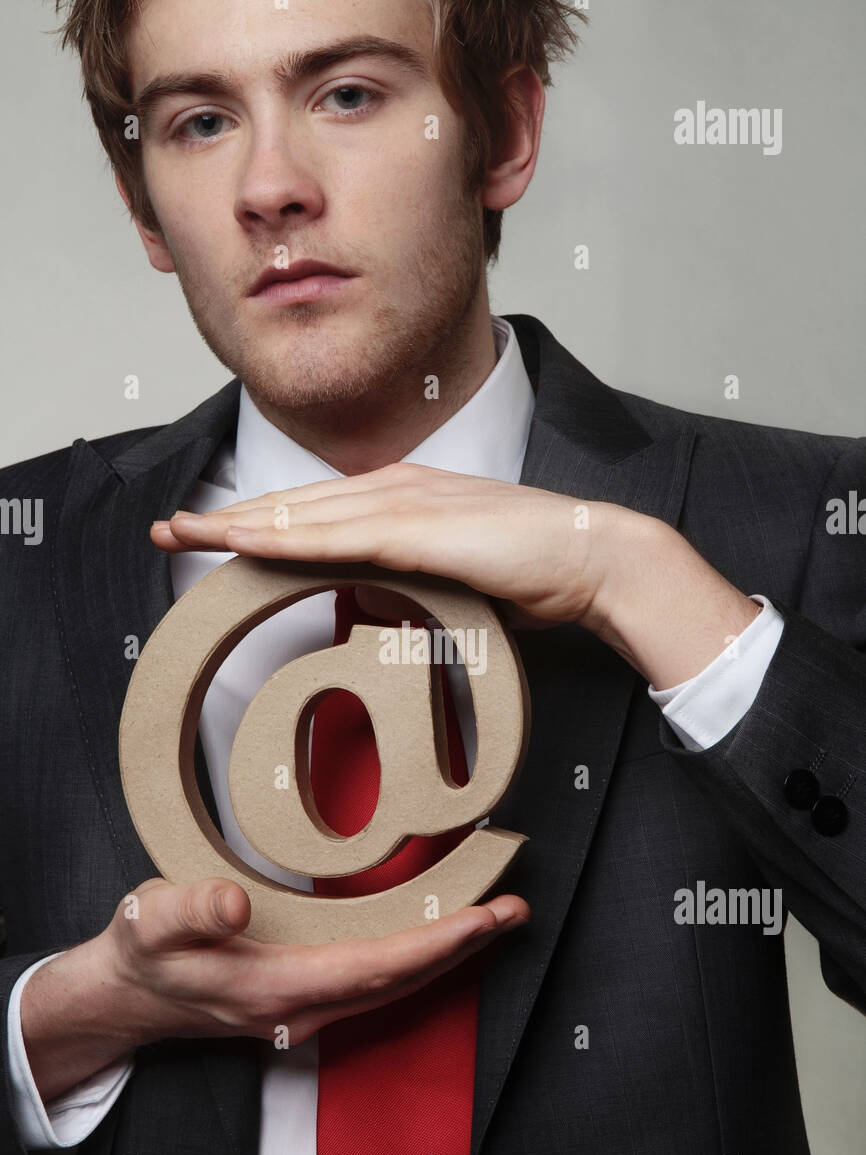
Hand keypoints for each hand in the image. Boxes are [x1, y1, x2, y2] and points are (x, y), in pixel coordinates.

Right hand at [21, 877, 528, 1102]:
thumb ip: (188, 910)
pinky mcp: (306, 1000)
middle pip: (401, 980)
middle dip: (462, 946)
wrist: (125, 996)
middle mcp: (304, 1008)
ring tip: (496, 917)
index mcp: (276, 988)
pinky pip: (377, 980)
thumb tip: (234, 901)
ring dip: (447, 951)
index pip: (377, 965)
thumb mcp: (148, 920)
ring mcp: (308, 1010)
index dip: (436, 942)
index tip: (484, 916)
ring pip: (394, 983)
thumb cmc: (141, 951)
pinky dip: (417, 955)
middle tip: (515, 908)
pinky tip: (438, 934)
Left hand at [151, 460, 760, 686]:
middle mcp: (396, 487)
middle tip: (170, 528)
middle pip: (295, 503)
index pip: (316, 509)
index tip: (212, 532)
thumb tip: (369, 607)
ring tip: (185, 533)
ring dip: (239, 524)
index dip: (260, 519)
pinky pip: (337, 534)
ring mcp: (407, 502)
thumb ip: (408, 584)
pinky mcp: (420, 527)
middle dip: (228, 517)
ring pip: (304, 513)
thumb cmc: (532, 571)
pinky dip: (284, 536)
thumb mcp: (454, 579)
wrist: (591, 556)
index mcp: (404, 496)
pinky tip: (244, 540)